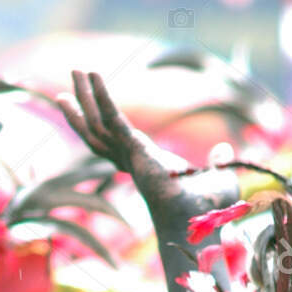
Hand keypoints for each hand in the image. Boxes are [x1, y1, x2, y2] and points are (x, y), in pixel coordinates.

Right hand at [59, 70, 234, 237]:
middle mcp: (130, 160)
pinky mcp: (134, 148)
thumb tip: (225, 150)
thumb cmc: (205, 207)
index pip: (114, 144)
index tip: (91, 112)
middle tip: (66, 88)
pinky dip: (102, 96)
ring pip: (95, 125)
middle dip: (81, 109)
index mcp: (143, 166)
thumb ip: (216, 161)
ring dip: (83, 98)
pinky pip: (112, 119)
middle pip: (95, 133)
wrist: (198, 219)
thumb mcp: (213, 176)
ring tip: (74, 72)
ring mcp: (129, 155)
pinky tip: (93, 74)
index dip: (100, 125)